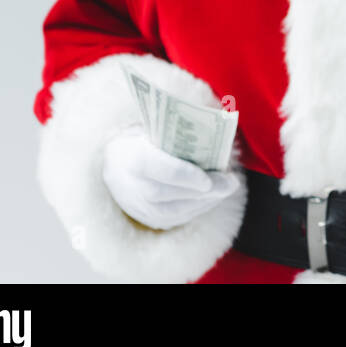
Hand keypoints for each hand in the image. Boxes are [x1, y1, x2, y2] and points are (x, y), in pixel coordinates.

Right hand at [102, 127, 239, 229]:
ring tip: (228, 187)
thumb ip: (174, 131)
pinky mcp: (149, 218)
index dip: (182, 175)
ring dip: (206, 200)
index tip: (207, 179)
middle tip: (230, 182)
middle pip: (166, 193)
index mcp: (129, 156)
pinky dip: (200, 207)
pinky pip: (177, 218)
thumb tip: (211, 130)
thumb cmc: (143, 139)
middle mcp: (130, 185)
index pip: (155, 167)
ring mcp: (137, 206)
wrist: (114, 165)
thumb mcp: (152, 128)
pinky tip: (216, 196)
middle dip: (202, 190)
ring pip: (173, 210)